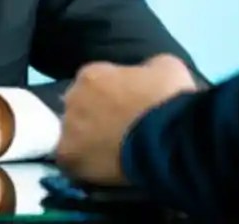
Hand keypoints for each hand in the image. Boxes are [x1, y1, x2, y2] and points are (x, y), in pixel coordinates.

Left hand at [57, 54, 197, 184]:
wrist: (169, 137)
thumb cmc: (169, 99)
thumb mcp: (166, 67)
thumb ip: (146, 70)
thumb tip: (145, 77)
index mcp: (92, 74)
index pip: (94, 83)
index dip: (111, 95)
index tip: (126, 107)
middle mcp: (73, 97)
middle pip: (79, 107)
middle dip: (95, 116)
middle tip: (120, 131)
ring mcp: (68, 128)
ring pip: (74, 135)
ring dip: (90, 141)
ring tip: (114, 154)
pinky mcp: (68, 157)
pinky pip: (73, 161)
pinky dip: (86, 165)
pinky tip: (105, 170)